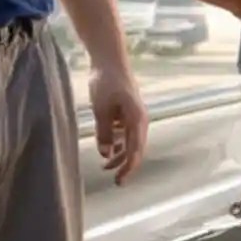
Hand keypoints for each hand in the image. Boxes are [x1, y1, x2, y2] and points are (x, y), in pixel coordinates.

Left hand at [88, 64, 147, 185]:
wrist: (109, 60)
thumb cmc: (105, 82)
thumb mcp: (101, 109)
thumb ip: (103, 132)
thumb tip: (106, 154)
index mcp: (137, 120)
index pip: (135, 151)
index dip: (128, 168)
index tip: (120, 181)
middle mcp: (139, 120)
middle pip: (134, 149)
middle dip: (124, 164)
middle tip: (114, 180)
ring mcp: (133, 115)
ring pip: (128, 141)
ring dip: (118, 153)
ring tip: (105, 165)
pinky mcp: (126, 111)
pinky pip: (124, 132)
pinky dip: (116, 140)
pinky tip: (107, 146)